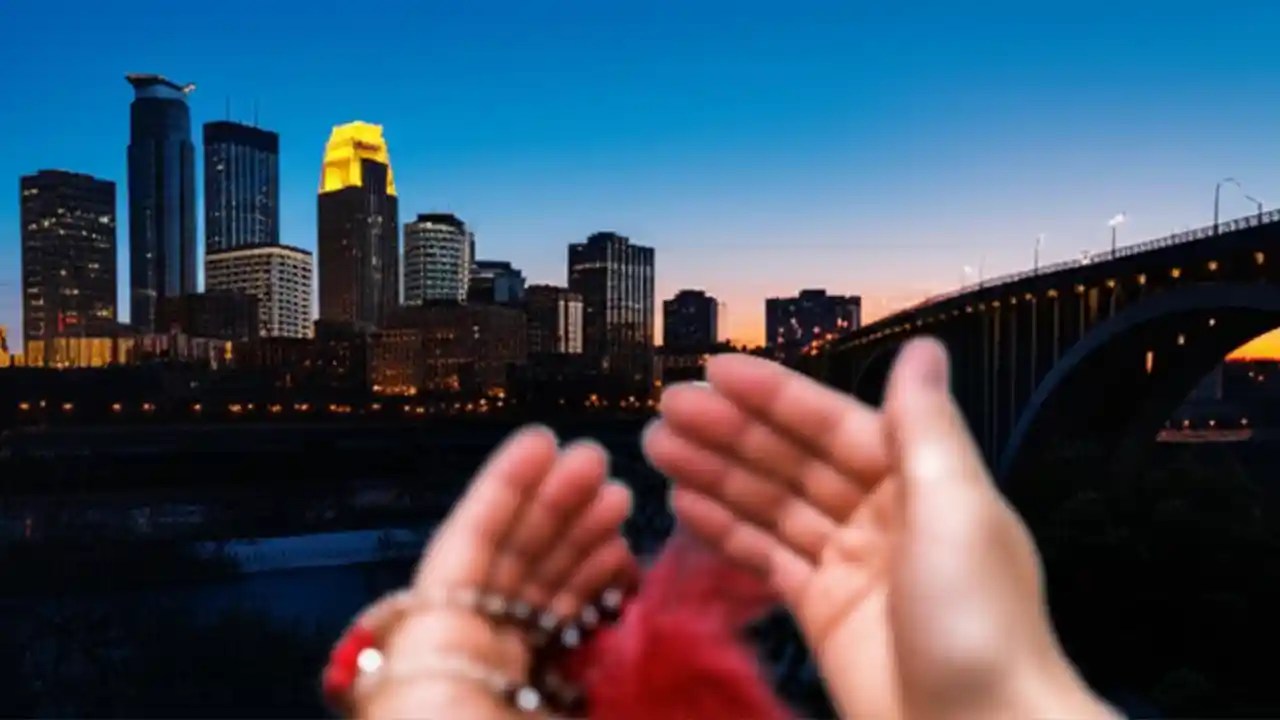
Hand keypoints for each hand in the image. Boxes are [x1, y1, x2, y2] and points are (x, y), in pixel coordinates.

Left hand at [361, 425, 634, 719]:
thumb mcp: (444, 673)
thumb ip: (481, 598)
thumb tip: (545, 581)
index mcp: (427, 638)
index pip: (466, 543)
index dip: (504, 487)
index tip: (543, 439)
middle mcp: (459, 651)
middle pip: (507, 559)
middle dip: (555, 505)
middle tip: (598, 461)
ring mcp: (499, 678)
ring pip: (538, 593)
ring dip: (581, 541)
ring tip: (618, 501)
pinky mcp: (534, 706)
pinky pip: (559, 637)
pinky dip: (589, 596)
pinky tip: (619, 563)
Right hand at [643, 338, 1117, 718]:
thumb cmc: (978, 621)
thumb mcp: (957, 509)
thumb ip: (924, 426)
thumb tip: (922, 347)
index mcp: (921, 482)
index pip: (834, 424)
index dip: (773, 397)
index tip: (715, 370)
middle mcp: (883, 516)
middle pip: (794, 462)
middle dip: (730, 434)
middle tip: (667, 410)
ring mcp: (849, 566)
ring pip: (772, 506)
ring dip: (716, 475)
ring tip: (657, 448)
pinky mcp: (822, 613)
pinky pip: (766, 558)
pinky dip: (726, 531)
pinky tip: (685, 505)